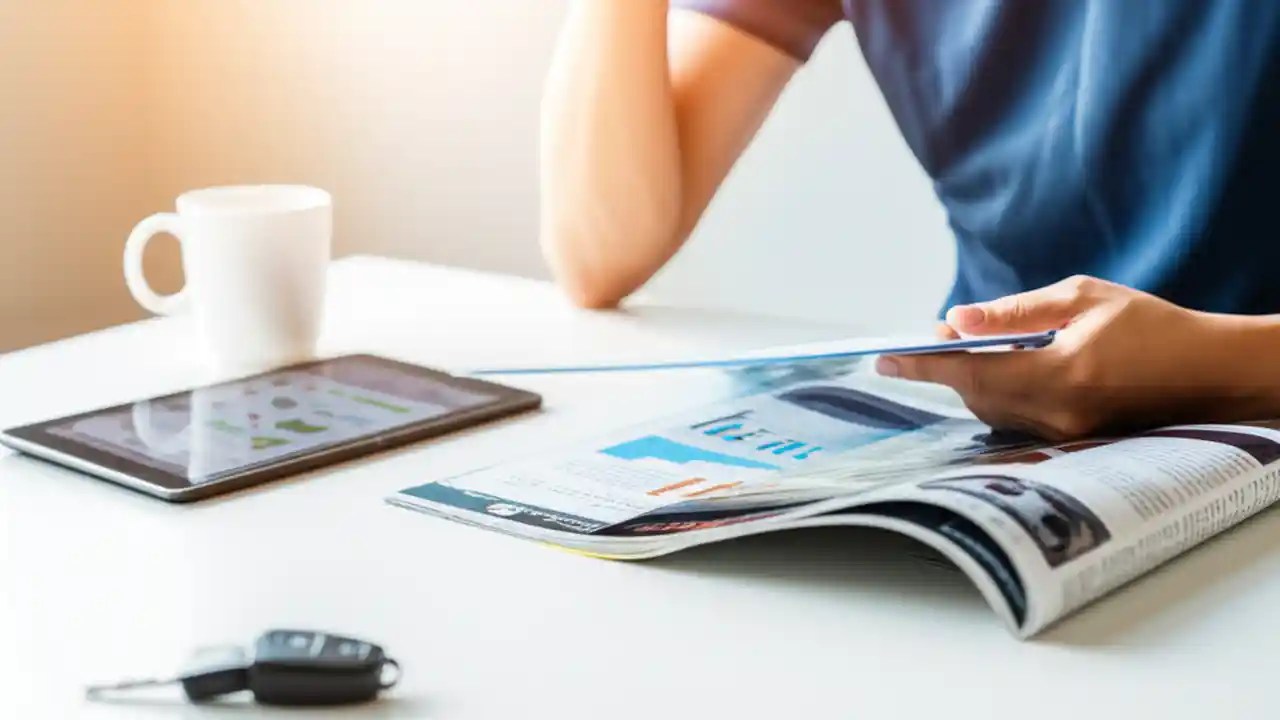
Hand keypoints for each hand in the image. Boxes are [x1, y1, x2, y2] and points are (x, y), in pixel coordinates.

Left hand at [876, 276, 1279, 439]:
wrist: (1210, 373)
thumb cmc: (1152, 325)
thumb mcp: (1084, 298)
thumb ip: (1015, 312)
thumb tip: (958, 319)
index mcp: (1062, 373)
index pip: (972, 371)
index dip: (923, 365)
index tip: (884, 358)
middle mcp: (1058, 412)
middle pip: (975, 394)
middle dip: (946, 367)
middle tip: (927, 339)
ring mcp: (1064, 433)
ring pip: (990, 410)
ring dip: (970, 380)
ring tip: (962, 348)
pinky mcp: (1070, 439)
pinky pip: (1013, 419)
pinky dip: (995, 394)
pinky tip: (997, 369)